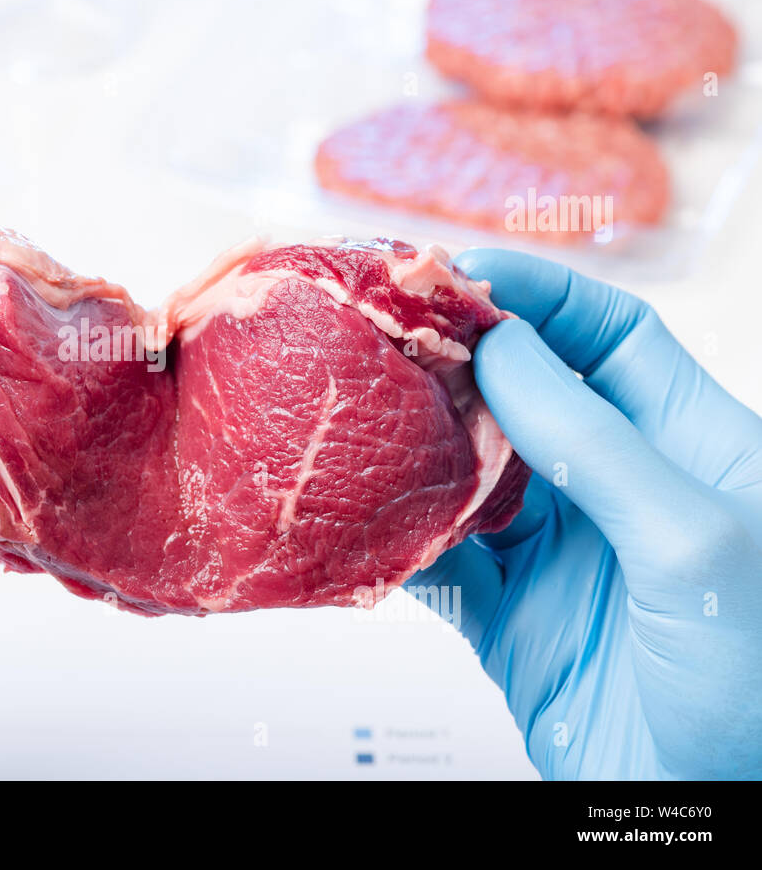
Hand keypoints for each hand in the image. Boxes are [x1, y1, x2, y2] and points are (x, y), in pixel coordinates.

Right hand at [407, 248, 761, 778]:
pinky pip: (439, 560)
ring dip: (416, 448)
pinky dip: (398, 540)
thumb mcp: (692, 543)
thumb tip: (505, 352)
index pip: (611, 338)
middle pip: (524, 395)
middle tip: (386, 335)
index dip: (540, 295)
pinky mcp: (509, 617)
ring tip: (364, 417)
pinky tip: (367, 521)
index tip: (463, 272)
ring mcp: (559, 553)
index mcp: (690, 449)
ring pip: (469, 473)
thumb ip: (594, 443)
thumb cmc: (755, 688)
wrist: (707, 817)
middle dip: (457, 362)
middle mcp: (618, 490)